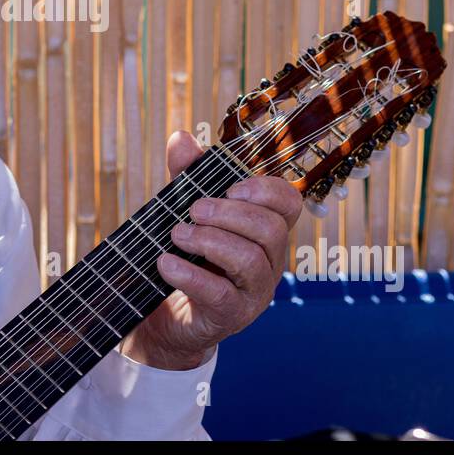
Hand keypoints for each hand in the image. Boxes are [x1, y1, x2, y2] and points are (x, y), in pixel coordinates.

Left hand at [120, 129, 302, 369]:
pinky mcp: (231, 317)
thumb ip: (188, 176)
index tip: (230, 187)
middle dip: (228, 213)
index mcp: (265, 231)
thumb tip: (181, 137)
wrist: (167, 315)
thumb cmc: (187, 256)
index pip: (288, 202)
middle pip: (270, 228)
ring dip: (208, 240)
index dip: (265, 189)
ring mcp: (254, 293)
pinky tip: (164, 262)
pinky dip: (189, 273)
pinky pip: (219, 293)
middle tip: (193, 210)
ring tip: (177, 234)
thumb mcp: (186, 211)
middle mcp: (269, 261)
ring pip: (249, 259)